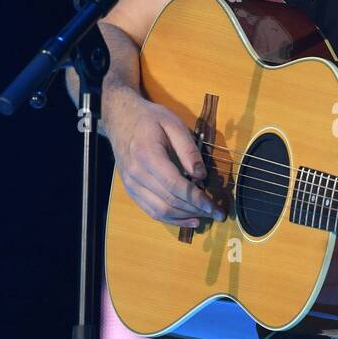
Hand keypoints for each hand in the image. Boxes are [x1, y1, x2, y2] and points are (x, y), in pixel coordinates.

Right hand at [107, 91, 225, 227]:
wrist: (120, 118)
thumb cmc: (149, 118)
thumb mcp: (173, 124)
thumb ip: (188, 150)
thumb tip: (201, 175)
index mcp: (148, 155)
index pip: (176, 185)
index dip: (197, 199)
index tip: (215, 207)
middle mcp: (136, 174)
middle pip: (170, 201)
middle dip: (196, 210)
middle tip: (217, 213)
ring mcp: (131, 184)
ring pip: (160, 211)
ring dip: (185, 217)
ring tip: (205, 217)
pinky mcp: (131, 190)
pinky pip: (151, 211)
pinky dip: (171, 219)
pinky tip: (188, 219)